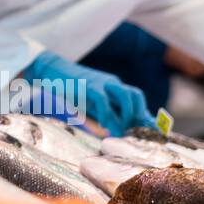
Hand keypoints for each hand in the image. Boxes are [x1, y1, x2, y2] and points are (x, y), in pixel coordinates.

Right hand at [23, 51, 156, 136]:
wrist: (51, 71)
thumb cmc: (71, 90)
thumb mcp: (92, 103)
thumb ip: (107, 113)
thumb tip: (121, 131)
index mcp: (114, 88)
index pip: (137, 100)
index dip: (145, 116)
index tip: (152, 133)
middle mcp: (112, 83)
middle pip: (136, 96)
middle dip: (138, 115)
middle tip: (132, 132)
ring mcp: (101, 83)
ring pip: (126, 97)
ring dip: (126, 116)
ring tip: (119, 129)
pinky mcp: (88, 86)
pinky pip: (104, 100)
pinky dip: (107, 115)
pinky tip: (105, 125)